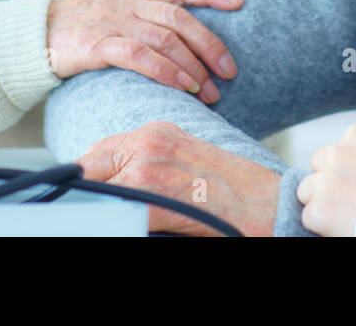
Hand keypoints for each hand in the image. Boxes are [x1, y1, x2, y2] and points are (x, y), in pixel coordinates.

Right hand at [46, 0, 242, 99]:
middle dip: (210, 44)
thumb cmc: (77, 30)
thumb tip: (184, 40)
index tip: (239, 2)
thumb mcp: (113, 13)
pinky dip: (165, 70)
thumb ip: (144, 19)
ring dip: (192, 65)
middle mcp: (127, 3)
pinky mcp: (96, 44)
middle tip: (230, 71)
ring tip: (210, 91)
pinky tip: (181, 86)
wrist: (29, 36)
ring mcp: (112, 21)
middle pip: (179, 18)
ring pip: (164, 37)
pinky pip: (138, 55)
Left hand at [77, 122, 280, 235]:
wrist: (265, 204)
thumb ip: (151, 159)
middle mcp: (147, 142)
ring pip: (94, 188)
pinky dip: (110, 222)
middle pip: (90, 163)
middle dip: (90, 186)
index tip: (94, 188)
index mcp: (157, 131)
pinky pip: (109, 214)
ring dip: (98, 204)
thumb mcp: (187, 157)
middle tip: (95, 206)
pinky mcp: (147, 201)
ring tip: (104, 218)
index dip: (93, 172)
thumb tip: (118, 182)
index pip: (102, 148)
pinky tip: (124, 225)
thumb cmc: (234, 188)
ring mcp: (144, 170)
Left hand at [296, 125, 355, 236]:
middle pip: (318, 165)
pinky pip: (309, 216)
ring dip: (321, 202)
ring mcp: (325, 181)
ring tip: (345, 215)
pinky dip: (321, 225)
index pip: (338, 149)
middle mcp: (337, 153)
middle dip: (328, 181)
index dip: (346, 169)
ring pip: (306, 190)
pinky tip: (342, 227)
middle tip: (348, 200)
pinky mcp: (318, 209)